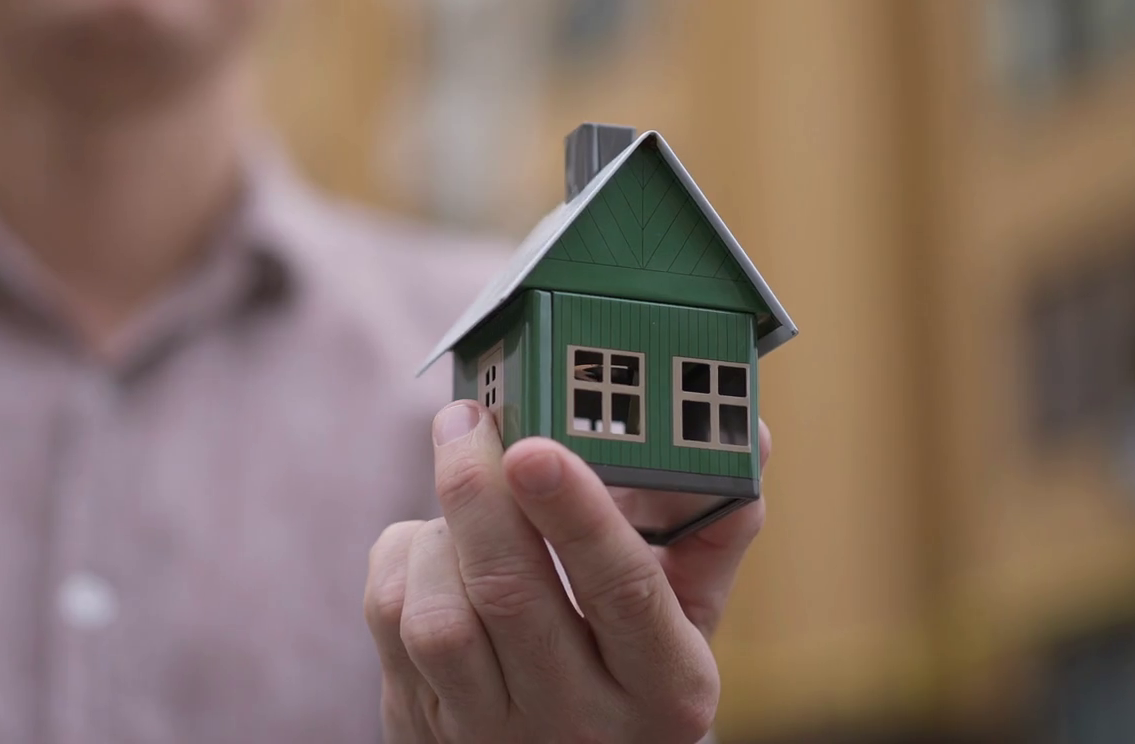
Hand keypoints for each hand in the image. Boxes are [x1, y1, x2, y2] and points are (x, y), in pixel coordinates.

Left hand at [364, 400, 769, 742]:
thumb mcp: (687, 618)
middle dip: (477, 492)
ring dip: (438, 533)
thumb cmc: (627, 664)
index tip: (535, 447)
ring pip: (437, 616)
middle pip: (510, 594)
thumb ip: (710, 529)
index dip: (577, 515)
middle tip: (468, 423)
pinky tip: (434, 550)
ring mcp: (491, 733)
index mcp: (666, 688)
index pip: (625, 592)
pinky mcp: (420, 726)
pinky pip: (389, 619)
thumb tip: (745, 432)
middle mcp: (580, 721)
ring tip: (463, 504)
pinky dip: (402, 559)